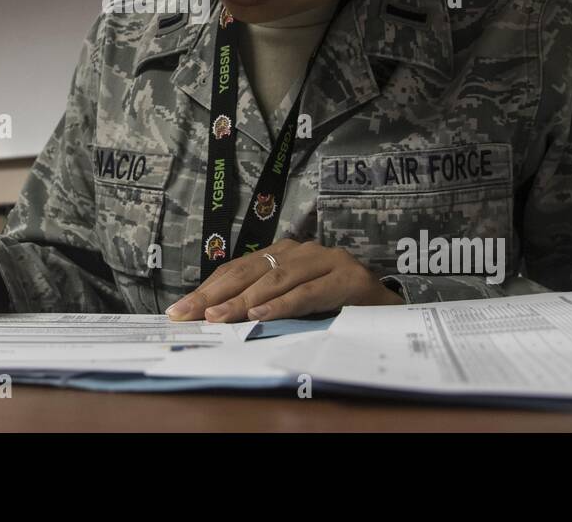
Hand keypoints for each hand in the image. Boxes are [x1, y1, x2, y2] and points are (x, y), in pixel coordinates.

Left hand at [164, 238, 402, 321]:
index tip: (180, 310)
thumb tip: (214, 320)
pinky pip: (307, 292)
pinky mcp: (347, 278)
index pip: (238, 269)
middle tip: (188, 314)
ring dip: (243, 300)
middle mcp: (303, 251)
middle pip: (250, 271)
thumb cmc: (337, 308)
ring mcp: (327, 261)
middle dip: (215, 295)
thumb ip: (263, 304)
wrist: (391, 311)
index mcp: (286, 253)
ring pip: (276, 279)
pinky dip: (282, 304)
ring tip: (218, 316)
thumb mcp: (294, 304)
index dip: (207, 288)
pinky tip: (260, 315)